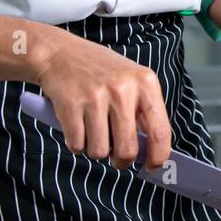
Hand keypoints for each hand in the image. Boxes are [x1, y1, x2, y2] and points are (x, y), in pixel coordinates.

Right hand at [33, 33, 171, 170]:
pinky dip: (76, 143)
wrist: (60, 54)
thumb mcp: (131, 81)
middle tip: (117, 159)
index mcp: (145, 82)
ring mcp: (96, 97)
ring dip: (95, 150)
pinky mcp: (70, 104)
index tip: (152, 166)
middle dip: (122, 161)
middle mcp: (123, 89)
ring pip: (100, 151)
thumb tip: (150, 151)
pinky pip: (77, 145)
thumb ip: (143, 111)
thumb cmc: (100, 72)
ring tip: (93, 132)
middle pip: (128, 148)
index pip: (160, 130)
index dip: (158, 156)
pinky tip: (77, 127)